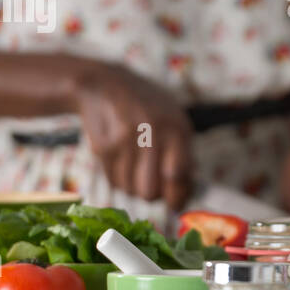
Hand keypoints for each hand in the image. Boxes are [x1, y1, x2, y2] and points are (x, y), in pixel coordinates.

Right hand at [71, 61, 193, 210]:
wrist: (104, 85)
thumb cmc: (146, 108)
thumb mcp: (173, 120)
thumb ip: (183, 154)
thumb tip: (185, 193)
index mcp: (176, 128)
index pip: (178, 176)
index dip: (176, 197)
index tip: (175, 205)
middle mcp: (152, 134)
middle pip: (150, 191)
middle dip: (151, 194)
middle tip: (151, 185)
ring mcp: (125, 140)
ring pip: (130, 190)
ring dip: (132, 186)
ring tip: (134, 165)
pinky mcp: (103, 147)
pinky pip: (113, 180)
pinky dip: (117, 177)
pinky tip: (120, 158)